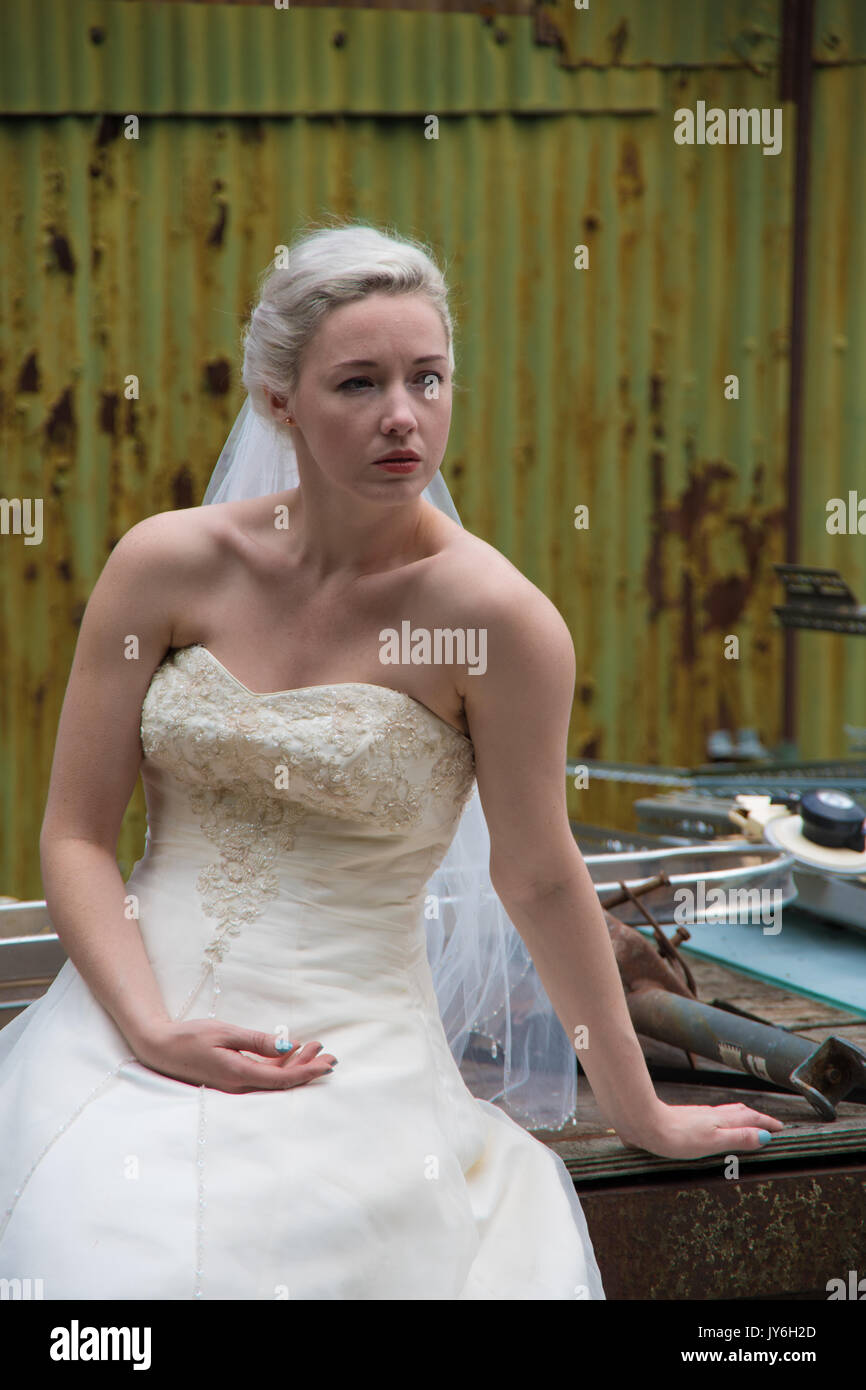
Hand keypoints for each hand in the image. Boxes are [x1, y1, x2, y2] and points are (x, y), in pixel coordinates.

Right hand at [130, 1019, 336, 1092]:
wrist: (160, 1048)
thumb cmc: (190, 1037)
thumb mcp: (226, 1033)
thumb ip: (258, 1041)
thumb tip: (289, 1047)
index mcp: (238, 1075)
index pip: (281, 1080)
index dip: (307, 1073)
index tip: (327, 1064)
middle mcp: (239, 1085)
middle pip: (281, 1083)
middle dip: (307, 1068)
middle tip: (329, 1054)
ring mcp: (235, 1084)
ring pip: (272, 1079)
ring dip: (294, 1065)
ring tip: (315, 1048)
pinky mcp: (231, 1078)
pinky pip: (260, 1076)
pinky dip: (278, 1066)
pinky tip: (291, 1054)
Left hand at [619, 1101, 784, 1159]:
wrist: (644, 1123)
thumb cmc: (676, 1135)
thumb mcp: (713, 1141)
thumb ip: (738, 1138)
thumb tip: (764, 1136)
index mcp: (721, 1120)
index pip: (750, 1119)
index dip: (766, 1123)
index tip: (781, 1128)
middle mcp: (711, 1114)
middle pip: (739, 1113)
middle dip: (756, 1119)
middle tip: (769, 1125)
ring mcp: (698, 1115)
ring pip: (725, 1114)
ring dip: (740, 1118)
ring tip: (747, 1124)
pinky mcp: (685, 1119)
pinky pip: (712, 1118)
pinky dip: (723, 1121)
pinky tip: (713, 1125)